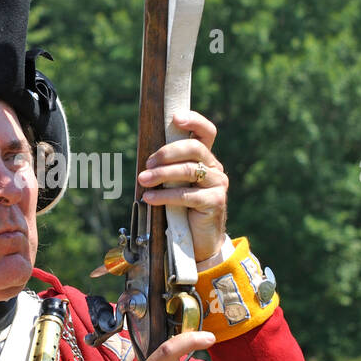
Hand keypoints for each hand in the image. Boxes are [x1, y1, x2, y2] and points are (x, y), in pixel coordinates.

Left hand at [137, 109, 227, 263]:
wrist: (199, 242)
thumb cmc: (182, 210)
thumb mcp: (174, 184)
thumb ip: (167, 169)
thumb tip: (144, 158)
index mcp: (206, 159)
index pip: (206, 132)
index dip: (194, 121)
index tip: (175, 118)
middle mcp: (215, 168)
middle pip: (194, 148)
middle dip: (167, 152)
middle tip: (148, 163)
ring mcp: (218, 185)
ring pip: (189, 170)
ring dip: (162, 174)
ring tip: (143, 180)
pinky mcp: (215, 202)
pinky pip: (187, 195)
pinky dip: (165, 196)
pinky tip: (149, 198)